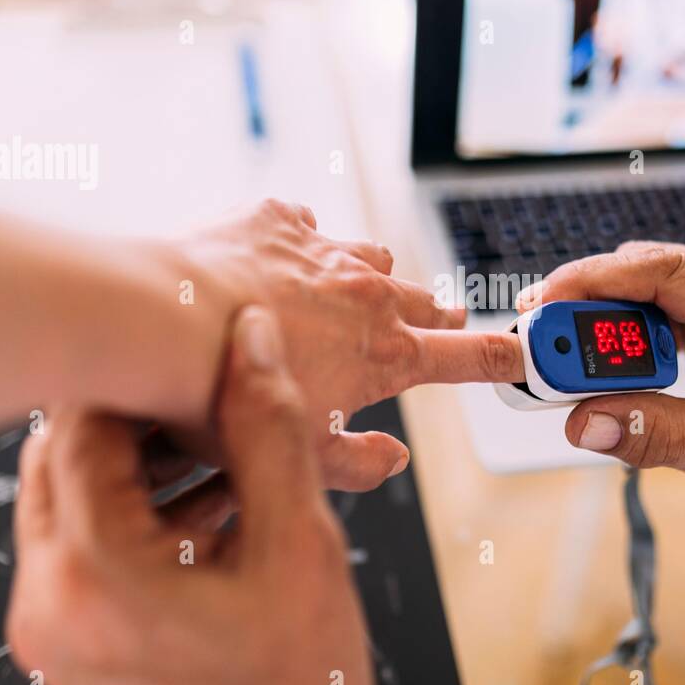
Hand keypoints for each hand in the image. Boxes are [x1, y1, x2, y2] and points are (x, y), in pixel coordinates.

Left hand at [6, 307, 372, 684]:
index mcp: (93, 576)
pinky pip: (86, 550)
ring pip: (75, 500)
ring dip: (140, 460)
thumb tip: (254, 345)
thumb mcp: (300, 550)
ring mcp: (54, 630)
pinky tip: (209, 504)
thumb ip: (272, 432)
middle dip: (138, 410)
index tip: (189, 343)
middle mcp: (50, 604)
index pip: (82, 422)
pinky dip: (137, 514)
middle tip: (207, 384)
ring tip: (219, 446)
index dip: (138, 367)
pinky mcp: (70, 645)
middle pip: (66, 457)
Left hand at [170, 199, 522, 490]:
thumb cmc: (223, 400)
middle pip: (426, 300)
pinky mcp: (274, 223)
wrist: (159, 327)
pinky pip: (307, 222)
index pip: (467, 357)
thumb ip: (359, 462)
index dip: (502, 357)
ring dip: (376, 276)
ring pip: (374, 256)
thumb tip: (393, 459)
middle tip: (445, 321)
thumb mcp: (303, 458)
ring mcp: (322, 254)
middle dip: (438, 314)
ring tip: (362, 289)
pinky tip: (287, 254)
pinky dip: (306, 241)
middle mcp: (366, 296)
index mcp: (385, 355)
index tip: (524, 352)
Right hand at [518, 243, 684, 597]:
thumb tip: (584, 422)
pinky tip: (605, 376)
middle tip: (539, 348)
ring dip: (604, 331)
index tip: (540, 302)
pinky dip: (630, 347)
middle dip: (586, 309)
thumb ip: (657, 434)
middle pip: (647, 277)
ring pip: (651, 299)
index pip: (661, 270)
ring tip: (562, 369)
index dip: (591, 281)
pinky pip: (667, 323)